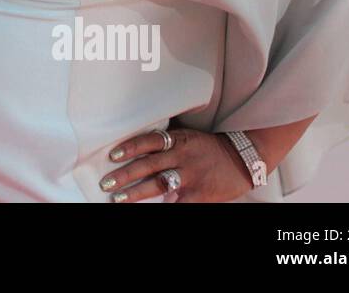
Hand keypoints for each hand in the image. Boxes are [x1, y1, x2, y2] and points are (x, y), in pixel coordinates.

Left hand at [100, 126, 255, 202]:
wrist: (242, 159)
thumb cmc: (208, 149)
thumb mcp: (187, 139)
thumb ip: (165, 145)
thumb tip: (135, 153)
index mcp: (178, 140)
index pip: (149, 141)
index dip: (130, 147)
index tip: (113, 155)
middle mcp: (182, 156)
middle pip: (148, 165)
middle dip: (125, 175)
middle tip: (106, 184)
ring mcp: (191, 175)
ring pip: (159, 184)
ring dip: (136, 193)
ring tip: (118, 198)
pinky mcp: (200, 194)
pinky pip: (178, 202)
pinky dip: (163, 206)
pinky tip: (150, 209)